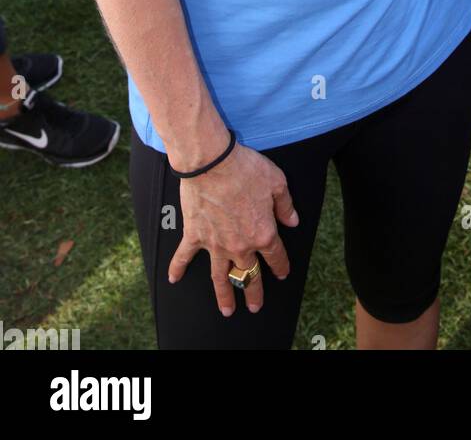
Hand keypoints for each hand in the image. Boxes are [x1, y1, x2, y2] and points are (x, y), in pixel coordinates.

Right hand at [168, 142, 299, 315]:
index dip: (281, 266)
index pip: (276, 257)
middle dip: (254, 292)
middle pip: (249, 275)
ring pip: (220, 277)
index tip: (282, 274)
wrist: (212, 163)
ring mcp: (215, 244)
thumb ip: (285, 206)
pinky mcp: (195, 235)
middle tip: (255, 306)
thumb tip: (293, 221)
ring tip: (227, 311)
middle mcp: (240, 246)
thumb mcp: (277, 183)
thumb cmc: (247, 170)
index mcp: (263, 234)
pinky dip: (177, 268)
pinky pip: (184, 257)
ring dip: (224, 296)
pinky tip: (173, 279)